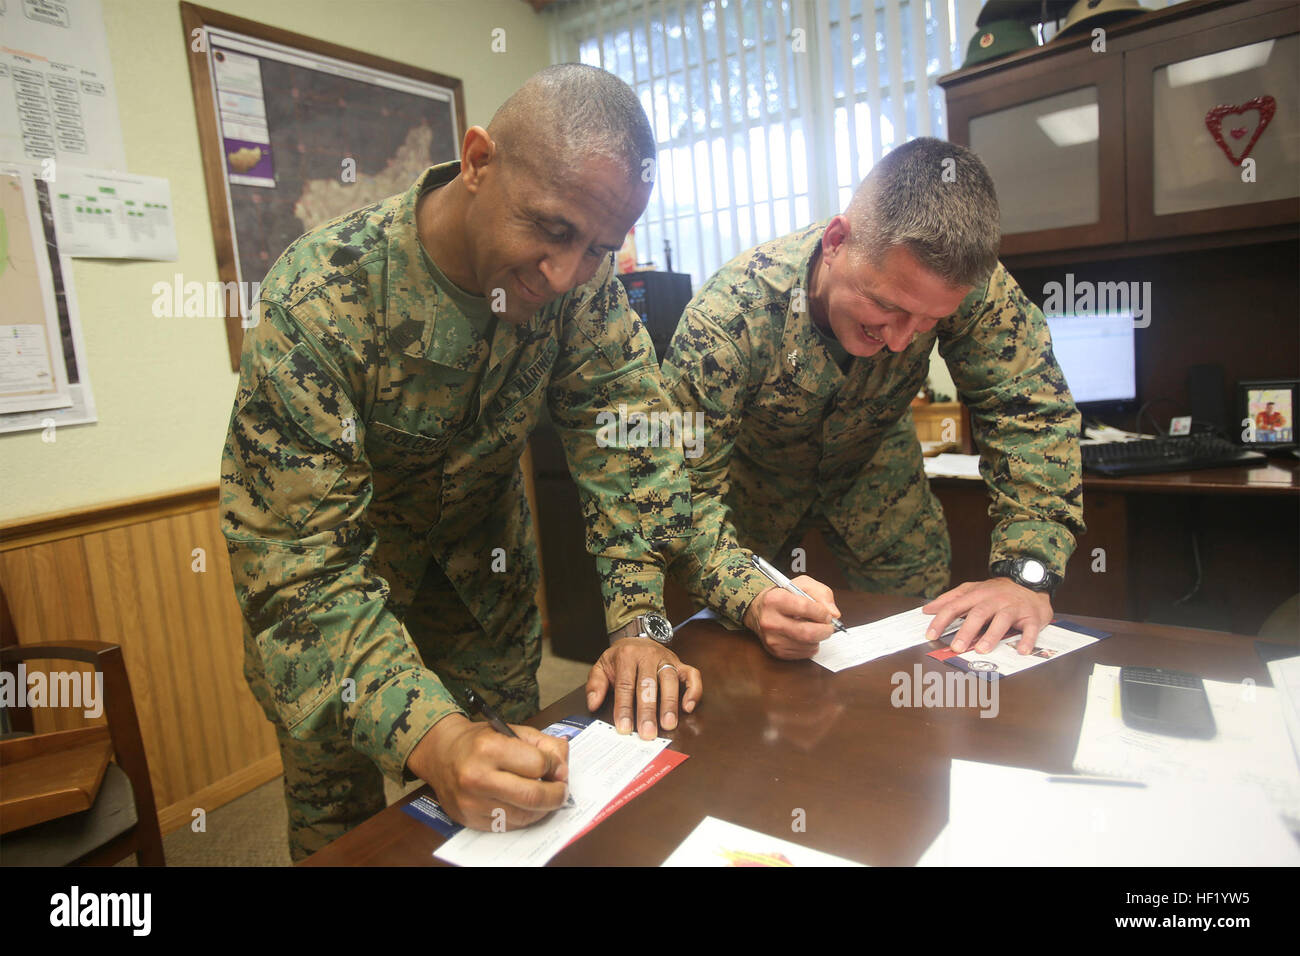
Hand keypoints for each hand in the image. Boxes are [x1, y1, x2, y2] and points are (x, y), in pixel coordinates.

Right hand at [407, 713, 568, 829]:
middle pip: (532, 796)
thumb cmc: (479, 740)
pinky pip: (508, 825)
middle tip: (561, 790)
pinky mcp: (469, 819)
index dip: (555, 767)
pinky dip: (523, 817)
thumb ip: (544, 745)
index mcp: (489, 748)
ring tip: (545, 797)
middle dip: (556, 795)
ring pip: (523, 816)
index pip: (537, 765)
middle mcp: (477, 777)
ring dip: (542, 809)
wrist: (441, 754)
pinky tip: (525, 805)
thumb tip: (563, 768)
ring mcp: (472, 802)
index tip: (559, 768)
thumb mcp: (512, 730)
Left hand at [586, 638, 701, 739]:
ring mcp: (667, 658)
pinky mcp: (680, 663)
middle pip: (648, 684)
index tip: (624, 727)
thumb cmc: (620, 658)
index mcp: (627, 656)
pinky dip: (693, 691)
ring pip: (670, 680)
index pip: (625, 685)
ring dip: (670, 704)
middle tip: (647, 732)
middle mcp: (648, 656)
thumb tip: (593, 704)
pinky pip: (692, 675)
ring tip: (667, 724)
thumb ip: (595, 684)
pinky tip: (688, 708)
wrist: (636, 638)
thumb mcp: (601, 666)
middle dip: (647, 710)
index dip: (624, 707)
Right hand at [743, 576, 840, 659]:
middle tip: (829, 626)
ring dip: (818, 638)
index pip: (805, 608)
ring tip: (815, 629)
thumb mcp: (801, 584)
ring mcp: (772, 639)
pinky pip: (804, 654)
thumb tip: (834, 614)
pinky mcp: (776, 651)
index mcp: (774, 600)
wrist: (759, 610)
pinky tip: (806, 637)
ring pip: (808, 645)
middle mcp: (770, 621)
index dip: (822, 612)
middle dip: (825, 630)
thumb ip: (821, 594)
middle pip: (807, 632)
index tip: (827, 614)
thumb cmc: (782, 596)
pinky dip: (811, 646)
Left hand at [922, 578, 1052, 654]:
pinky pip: (1030, 629)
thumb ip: (950, 599)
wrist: (1031, 587)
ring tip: (982, 650)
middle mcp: (995, 599)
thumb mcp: (973, 591)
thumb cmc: (998, 593)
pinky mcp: (1032, 616)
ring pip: (1002, 619)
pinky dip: (1027, 640)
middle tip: (956, 647)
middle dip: (966, 631)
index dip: (942, 620)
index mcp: (978, 593)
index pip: (955, 606)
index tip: (930, 634)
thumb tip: (927, 610)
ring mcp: (1014, 607)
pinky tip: (1021, 651)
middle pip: (978, 613)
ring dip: (992, 635)